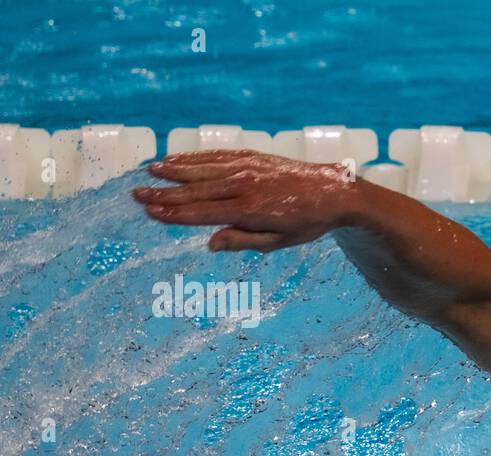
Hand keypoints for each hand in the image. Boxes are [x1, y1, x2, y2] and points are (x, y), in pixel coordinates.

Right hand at [132, 150, 360, 251]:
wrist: (333, 191)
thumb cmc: (306, 223)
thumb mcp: (279, 241)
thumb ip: (243, 241)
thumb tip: (210, 243)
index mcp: (249, 211)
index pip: (202, 213)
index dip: (174, 214)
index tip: (150, 213)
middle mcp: (244, 186)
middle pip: (196, 190)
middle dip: (164, 192)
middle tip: (135, 194)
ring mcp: (247, 167)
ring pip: (203, 169)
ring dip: (174, 170)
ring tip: (149, 171)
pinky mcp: (251, 156)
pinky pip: (217, 156)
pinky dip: (195, 157)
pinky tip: (177, 159)